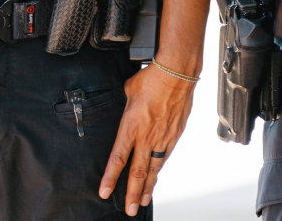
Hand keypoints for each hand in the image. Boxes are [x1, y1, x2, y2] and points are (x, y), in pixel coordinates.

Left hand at [99, 62, 195, 215]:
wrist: (176, 73)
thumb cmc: (152, 78)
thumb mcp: (129, 90)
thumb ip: (127, 104)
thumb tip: (127, 106)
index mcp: (131, 126)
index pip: (118, 158)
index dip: (110, 178)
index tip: (104, 192)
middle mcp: (147, 136)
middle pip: (137, 172)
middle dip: (132, 193)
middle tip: (129, 209)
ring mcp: (163, 137)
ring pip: (153, 169)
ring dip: (147, 187)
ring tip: (142, 201)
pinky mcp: (175, 134)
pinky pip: (165, 156)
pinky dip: (159, 169)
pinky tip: (156, 176)